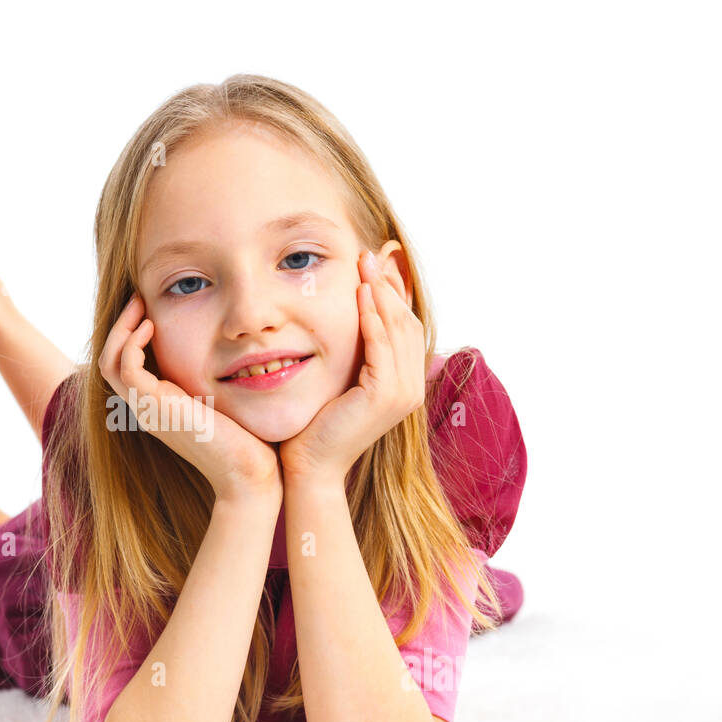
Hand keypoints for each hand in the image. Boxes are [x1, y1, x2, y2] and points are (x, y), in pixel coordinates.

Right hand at [99, 293, 281, 500]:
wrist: (248, 474)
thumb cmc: (247, 440)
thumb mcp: (224, 399)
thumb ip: (214, 377)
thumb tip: (234, 350)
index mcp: (157, 407)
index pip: (124, 366)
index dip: (130, 334)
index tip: (150, 308)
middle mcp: (145, 408)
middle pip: (109, 360)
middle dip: (120, 325)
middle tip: (139, 298)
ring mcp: (146, 409)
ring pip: (109, 361)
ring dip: (121, 328)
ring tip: (141, 305)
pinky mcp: (154, 406)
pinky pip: (126, 367)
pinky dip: (132, 341)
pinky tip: (153, 325)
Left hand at [279, 246, 424, 484]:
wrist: (309, 466)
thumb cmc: (316, 424)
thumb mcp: (340, 380)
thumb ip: (352, 353)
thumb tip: (348, 316)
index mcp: (404, 382)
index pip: (404, 326)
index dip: (392, 293)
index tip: (374, 265)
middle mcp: (411, 387)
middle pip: (406, 322)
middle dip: (388, 286)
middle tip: (369, 256)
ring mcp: (403, 393)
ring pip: (397, 330)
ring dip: (381, 295)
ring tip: (364, 266)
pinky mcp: (385, 396)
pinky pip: (382, 348)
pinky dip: (372, 320)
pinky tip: (360, 297)